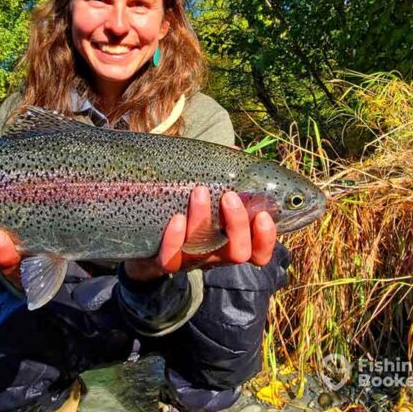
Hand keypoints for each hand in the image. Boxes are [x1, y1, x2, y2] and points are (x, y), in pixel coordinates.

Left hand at [123, 187, 277, 280]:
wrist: (146, 243)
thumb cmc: (185, 211)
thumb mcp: (207, 197)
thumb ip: (222, 177)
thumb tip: (232, 150)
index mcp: (230, 242)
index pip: (258, 253)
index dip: (266, 239)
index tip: (264, 215)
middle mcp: (215, 255)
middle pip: (237, 253)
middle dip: (237, 224)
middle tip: (229, 196)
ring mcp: (190, 260)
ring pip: (203, 251)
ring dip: (204, 220)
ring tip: (199, 191)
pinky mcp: (165, 261)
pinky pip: (172, 258)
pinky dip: (175, 239)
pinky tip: (177, 219)